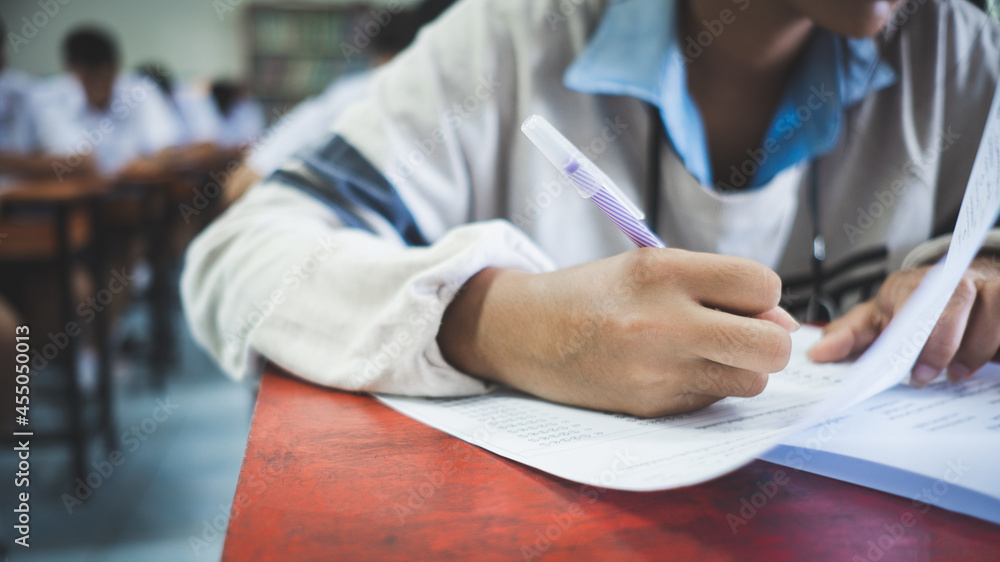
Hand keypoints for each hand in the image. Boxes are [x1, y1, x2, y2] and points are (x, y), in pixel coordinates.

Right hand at [437, 248, 797, 416]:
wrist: (528, 334)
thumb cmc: (595, 293)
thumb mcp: (649, 264)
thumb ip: (717, 285)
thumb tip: (785, 323)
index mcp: (661, 272)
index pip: (762, 285)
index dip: (762, 293)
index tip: (742, 296)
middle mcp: (663, 324)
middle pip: (772, 346)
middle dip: (770, 339)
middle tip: (744, 331)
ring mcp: (659, 372)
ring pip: (752, 380)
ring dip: (740, 365)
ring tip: (703, 348)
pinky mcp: (654, 406)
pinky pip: (714, 400)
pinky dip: (707, 384)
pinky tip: (672, 367)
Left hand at [809, 256, 999, 386]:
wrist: (960, 287)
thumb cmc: (913, 307)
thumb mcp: (877, 318)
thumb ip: (849, 335)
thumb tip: (818, 353)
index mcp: (913, 284)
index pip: (914, 297)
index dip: (914, 333)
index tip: (912, 371)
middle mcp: (954, 279)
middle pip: (956, 302)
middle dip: (941, 345)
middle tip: (925, 377)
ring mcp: (989, 289)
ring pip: (994, 313)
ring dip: (976, 350)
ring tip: (955, 373)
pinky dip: (998, 350)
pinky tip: (987, 363)